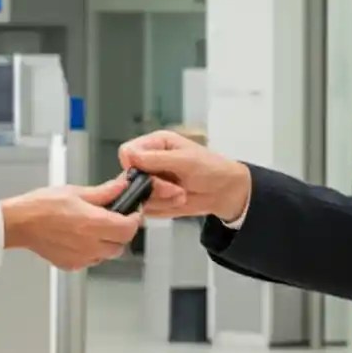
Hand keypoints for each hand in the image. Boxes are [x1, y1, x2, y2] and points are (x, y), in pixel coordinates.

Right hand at [0, 178, 141, 270]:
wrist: (20, 223)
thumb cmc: (43, 205)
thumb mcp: (77, 192)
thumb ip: (104, 192)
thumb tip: (123, 185)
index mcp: (95, 224)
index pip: (129, 228)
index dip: (134, 219)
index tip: (132, 211)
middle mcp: (91, 244)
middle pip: (121, 244)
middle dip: (122, 231)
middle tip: (114, 218)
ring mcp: (81, 258)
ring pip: (107, 254)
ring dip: (108, 243)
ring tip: (95, 228)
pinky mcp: (71, 265)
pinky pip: (91, 260)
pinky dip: (92, 251)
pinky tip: (81, 238)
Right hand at [118, 130, 250, 220]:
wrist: (225, 191)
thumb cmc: (211, 167)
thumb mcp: (185, 160)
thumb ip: (156, 158)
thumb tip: (128, 154)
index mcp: (155, 144)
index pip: (127, 151)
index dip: (133, 165)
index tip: (149, 175)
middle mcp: (149, 162)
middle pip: (130, 177)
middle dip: (153, 187)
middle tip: (174, 189)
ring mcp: (150, 182)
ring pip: (138, 195)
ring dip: (161, 199)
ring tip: (181, 194)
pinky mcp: (154, 200)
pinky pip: (148, 208)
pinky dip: (164, 208)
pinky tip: (179, 201)